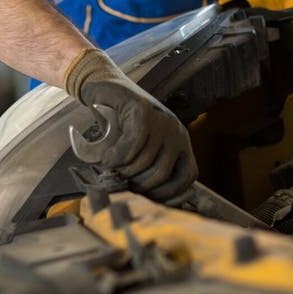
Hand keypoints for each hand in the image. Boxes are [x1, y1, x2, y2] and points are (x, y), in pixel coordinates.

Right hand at [65, 49, 197, 200]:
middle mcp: (176, 131)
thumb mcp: (139, 152)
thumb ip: (146, 172)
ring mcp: (161, 119)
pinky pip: (131, 146)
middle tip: (120, 181)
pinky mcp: (143, 111)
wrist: (105, 90)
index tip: (147, 200)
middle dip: (137, 185)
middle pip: (162, 174)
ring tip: (110, 167)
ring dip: (122, 170)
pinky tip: (106, 157)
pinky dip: (115, 157)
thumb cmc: (120, 127)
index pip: (187, 177)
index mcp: (180, 143)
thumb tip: (146, 203)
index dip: (168, 194)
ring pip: (144, 161)